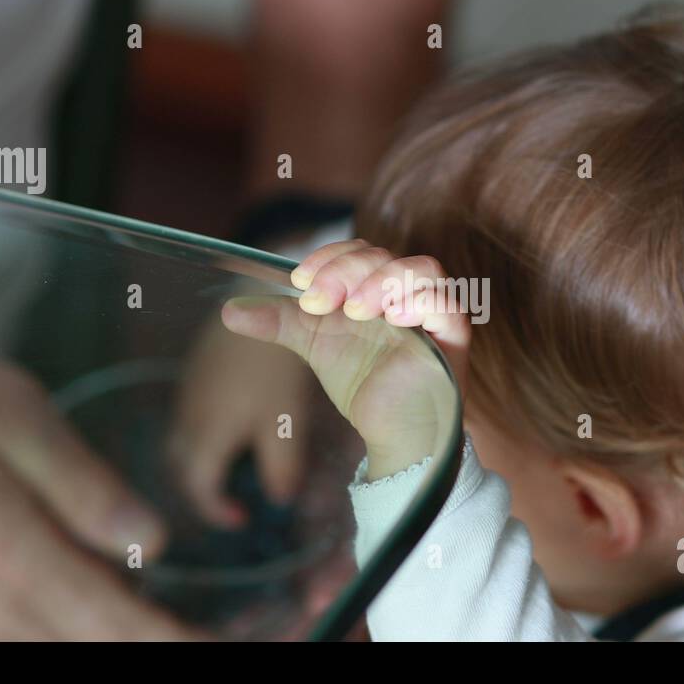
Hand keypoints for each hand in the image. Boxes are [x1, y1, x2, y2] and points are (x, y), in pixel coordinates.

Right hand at [0, 338, 197, 640]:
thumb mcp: (19, 413)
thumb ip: (86, 488)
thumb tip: (151, 544)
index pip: (107, 624)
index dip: (170, 644)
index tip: (217, 648)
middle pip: (70, 648)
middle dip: (131, 641)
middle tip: (180, 622)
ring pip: (27, 643)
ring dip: (82, 628)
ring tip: (119, 589)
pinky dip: (34, 616)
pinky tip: (49, 575)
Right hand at [169, 306, 310, 527]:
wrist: (257, 302)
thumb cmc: (273, 367)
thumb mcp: (284, 422)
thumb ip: (280, 467)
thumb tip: (279, 501)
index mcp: (205, 436)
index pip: (197, 487)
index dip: (216, 510)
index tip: (241, 519)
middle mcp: (187, 418)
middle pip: (180, 468)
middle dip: (202, 490)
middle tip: (233, 499)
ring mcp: (187, 393)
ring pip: (180, 442)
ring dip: (200, 462)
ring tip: (233, 467)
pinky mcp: (194, 374)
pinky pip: (187, 417)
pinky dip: (201, 435)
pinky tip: (231, 426)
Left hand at [222, 240, 467, 478]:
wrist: (392, 433)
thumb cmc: (364, 384)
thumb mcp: (316, 344)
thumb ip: (280, 323)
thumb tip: (230, 311)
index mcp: (377, 287)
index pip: (362, 250)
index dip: (331, 257)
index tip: (300, 282)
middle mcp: (408, 293)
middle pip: (387, 256)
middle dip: (347, 271)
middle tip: (318, 301)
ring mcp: (434, 314)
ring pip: (424, 270)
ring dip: (383, 281)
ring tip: (355, 310)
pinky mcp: (453, 340)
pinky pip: (450, 306)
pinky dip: (422, 301)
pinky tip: (394, 317)